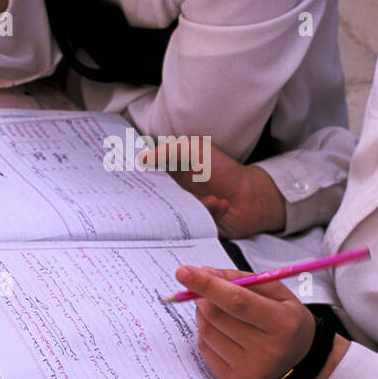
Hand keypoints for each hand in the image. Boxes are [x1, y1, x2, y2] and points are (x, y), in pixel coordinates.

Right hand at [139, 139, 286, 238]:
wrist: (251, 195)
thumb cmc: (224, 169)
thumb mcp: (196, 150)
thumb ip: (169, 151)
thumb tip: (142, 158)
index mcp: (171, 176)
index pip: (147, 179)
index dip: (137, 180)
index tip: (125, 182)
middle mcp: (174, 195)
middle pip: (154, 201)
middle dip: (154, 201)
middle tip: (154, 200)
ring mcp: (185, 212)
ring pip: (173, 216)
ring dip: (190, 207)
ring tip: (208, 198)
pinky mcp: (195, 227)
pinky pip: (192, 225)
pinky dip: (208, 213)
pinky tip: (221, 203)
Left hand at [175, 264, 314, 378]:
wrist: (299, 357)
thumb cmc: (285, 317)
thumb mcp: (274, 289)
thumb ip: (240, 278)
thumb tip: (203, 272)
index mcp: (283, 323)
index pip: (237, 301)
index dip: (208, 285)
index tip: (183, 272)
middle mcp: (268, 350)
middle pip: (217, 316)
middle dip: (202, 296)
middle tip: (203, 288)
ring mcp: (251, 369)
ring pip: (207, 332)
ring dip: (203, 313)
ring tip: (218, 309)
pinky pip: (205, 349)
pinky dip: (206, 333)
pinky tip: (223, 330)